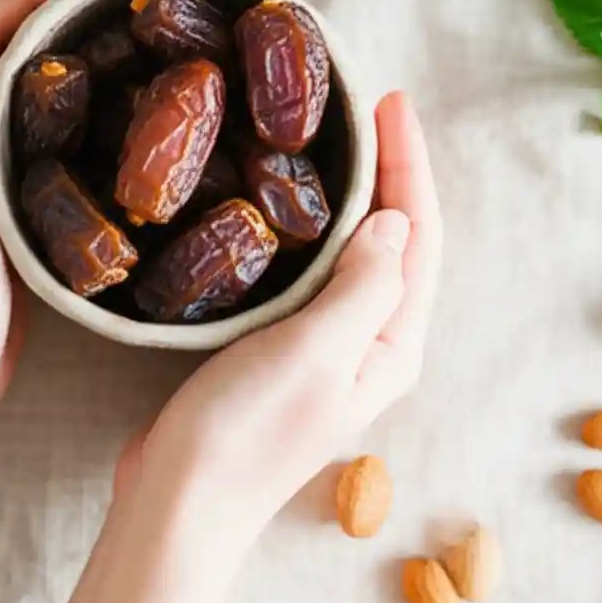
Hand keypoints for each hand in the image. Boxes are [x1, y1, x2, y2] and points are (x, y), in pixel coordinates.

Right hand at [70, 92, 442, 602]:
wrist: (182, 499)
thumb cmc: (248, 431)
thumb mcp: (316, 349)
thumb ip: (364, 284)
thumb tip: (395, 220)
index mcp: (392, 343)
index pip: (419, 239)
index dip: (410, 166)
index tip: (392, 103)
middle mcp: (370, 343)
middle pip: (396, 240)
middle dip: (390, 172)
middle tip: (370, 106)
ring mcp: (327, 347)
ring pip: (355, 254)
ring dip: (355, 195)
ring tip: (339, 138)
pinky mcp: (283, 349)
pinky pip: (314, 273)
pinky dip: (312, 229)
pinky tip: (289, 204)